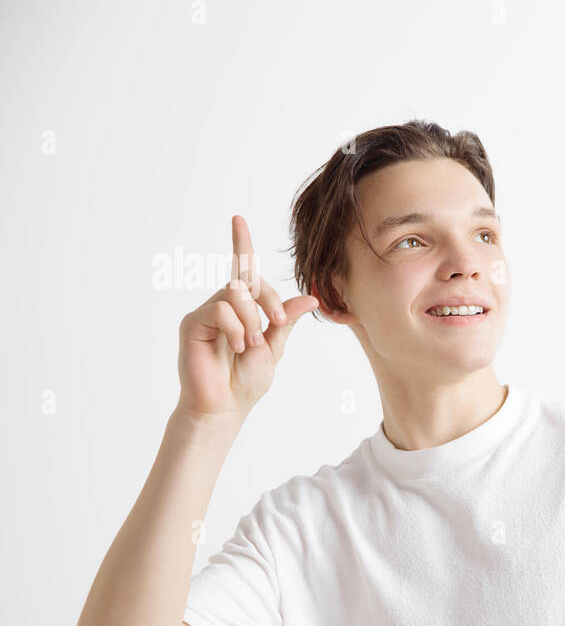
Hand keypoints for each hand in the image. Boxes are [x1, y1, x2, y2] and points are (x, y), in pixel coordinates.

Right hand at [176, 215, 318, 421]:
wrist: (225, 406)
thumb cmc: (247, 380)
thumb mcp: (275, 346)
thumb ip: (286, 319)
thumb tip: (310, 298)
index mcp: (243, 309)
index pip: (242, 271)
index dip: (241, 243)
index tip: (238, 219)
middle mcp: (222, 306)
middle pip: (248, 282)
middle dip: (269, 301)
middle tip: (275, 325)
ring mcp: (206, 314)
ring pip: (235, 295)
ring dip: (252, 320)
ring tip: (250, 346)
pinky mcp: (193, 324)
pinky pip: (220, 309)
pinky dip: (236, 328)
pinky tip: (237, 347)